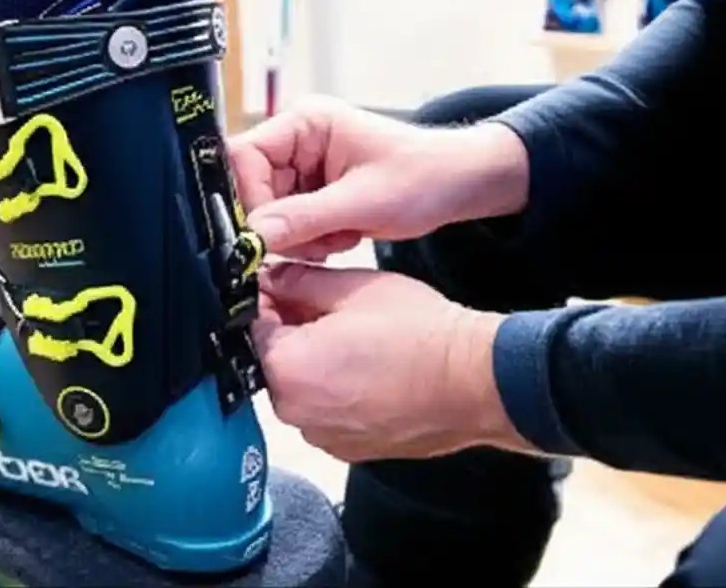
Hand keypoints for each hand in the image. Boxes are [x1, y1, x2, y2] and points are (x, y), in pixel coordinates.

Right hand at [229, 95, 529, 259]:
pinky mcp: (313, 194)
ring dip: (300, 237)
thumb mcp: (363, 201)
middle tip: (317, 242)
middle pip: (253, 190)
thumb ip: (304, 217)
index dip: (249, 197)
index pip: (245, 156)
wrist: (457, 185)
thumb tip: (253, 234)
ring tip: (341, 236)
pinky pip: (290, 226)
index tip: (265, 233)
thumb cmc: (423, 176)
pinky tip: (344, 236)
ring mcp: (304, 168)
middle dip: (282, 224)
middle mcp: (298, 142)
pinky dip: (312, 241)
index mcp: (306, 123)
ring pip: (270, 214)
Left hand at [252, 261, 529, 461]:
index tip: (284, 284)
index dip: (268, 299)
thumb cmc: (420, 335)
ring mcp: (323, 435)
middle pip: (275, 361)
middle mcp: (295, 411)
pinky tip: (372, 368)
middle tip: (329, 305)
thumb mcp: (353, 287)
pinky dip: (341, 391)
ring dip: (317, 362)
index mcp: (285, 368)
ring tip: (359, 338)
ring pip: (304, 388)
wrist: (473, 382)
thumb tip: (274, 277)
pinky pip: (329, 413)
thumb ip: (301, 281)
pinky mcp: (350, 448)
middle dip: (292, 331)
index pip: (253, 326)